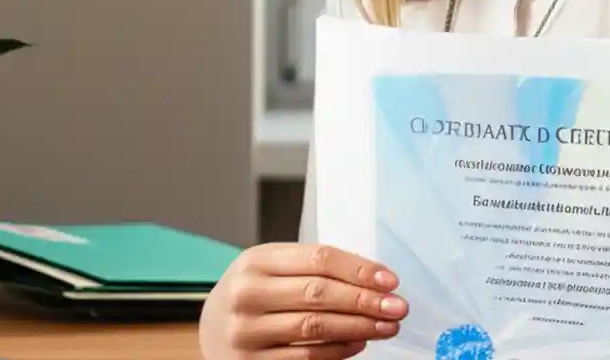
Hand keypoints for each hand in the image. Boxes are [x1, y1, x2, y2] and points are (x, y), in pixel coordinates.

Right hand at [198, 242, 407, 358]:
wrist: (211, 327)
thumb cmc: (253, 292)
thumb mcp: (271, 268)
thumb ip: (312, 268)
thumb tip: (373, 279)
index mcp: (256, 261)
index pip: (319, 259)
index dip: (359, 269)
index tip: (390, 280)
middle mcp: (247, 294)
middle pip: (319, 293)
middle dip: (366, 300)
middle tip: (398, 306)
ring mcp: (247, 331)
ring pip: (316, 327)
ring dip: (360, 327)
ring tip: (387, 326)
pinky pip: (306, 357)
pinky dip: (339, 350)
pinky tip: (359, 343)